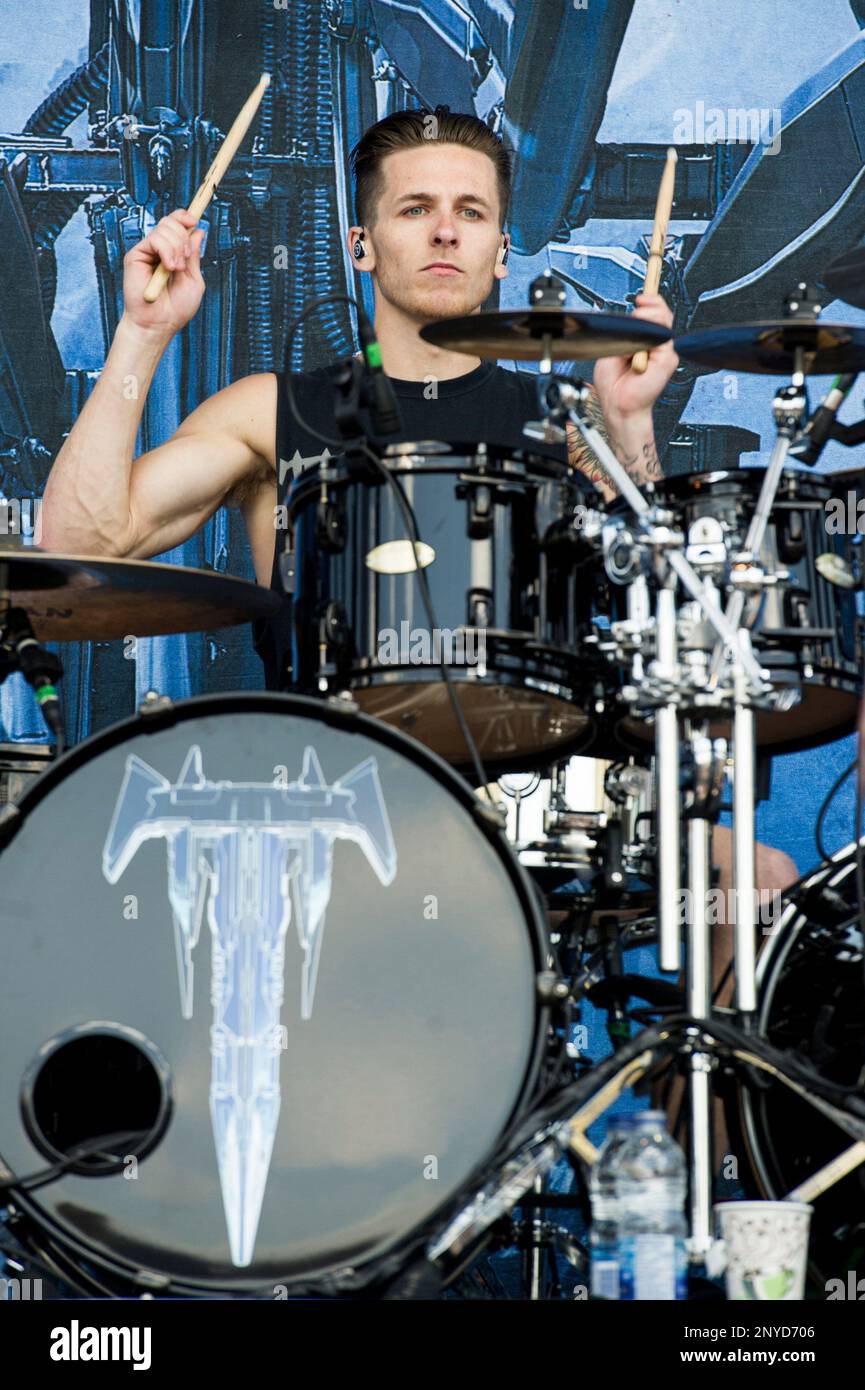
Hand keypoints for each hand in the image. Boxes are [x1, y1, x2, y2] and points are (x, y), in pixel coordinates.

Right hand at [122, 209, 205, 335]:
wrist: (158, 324)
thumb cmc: (176, 308)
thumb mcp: (193, 280)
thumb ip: (194, 256)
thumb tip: (199, 231)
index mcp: (172, 254)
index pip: (176, 225)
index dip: (184, 217)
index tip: (195, 221)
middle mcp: (158, 250)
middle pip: (171, 221)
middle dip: (184, 236)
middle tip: (185, 260)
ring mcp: (147, 252)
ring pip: (164, 228)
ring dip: (177, 247)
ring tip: (177, 269)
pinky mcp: (136, 255)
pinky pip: (155, 239)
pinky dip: (167, 251)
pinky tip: (169, 267)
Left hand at [592, 292, 678, 424]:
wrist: (617, 404)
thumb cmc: (614, 384)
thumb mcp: (613, 349)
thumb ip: (626, 333)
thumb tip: (634, 318)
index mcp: (645, 341)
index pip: (655, 315)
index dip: (651, 303)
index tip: (640, 299)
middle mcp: (657, 346)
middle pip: (664, 313)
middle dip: (652, 304)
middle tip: (639, 305)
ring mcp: (664, 352)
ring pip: (665, 321)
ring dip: (650, 316)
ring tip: (637, 324)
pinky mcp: (667, 360)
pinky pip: (663, 338)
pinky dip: (651, 334)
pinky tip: (641, 340)